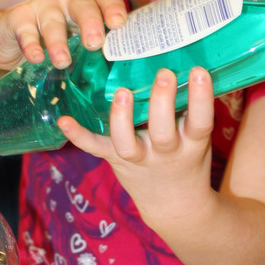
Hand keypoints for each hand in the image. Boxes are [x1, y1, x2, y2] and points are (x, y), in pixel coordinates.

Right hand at [0, 0, 126, 70]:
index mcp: (88, 7)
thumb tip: (121, 86)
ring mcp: (42, 7)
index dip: (113, 9)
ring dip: (58, 41)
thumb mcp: (76, 50)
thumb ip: (95, 58)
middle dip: (91, 22)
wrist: (6, 43)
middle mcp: (67, 1)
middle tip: (94, 43)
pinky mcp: (18, 17)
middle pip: (83, 4)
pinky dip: (30, 44)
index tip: (119, 24)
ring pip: (53, 19)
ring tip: (62, 62)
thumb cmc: (51, 48)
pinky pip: (25, 28)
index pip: (105, 0)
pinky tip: (36, 58)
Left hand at [57, 67, 214, 221]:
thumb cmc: (188, 158)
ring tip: (123, 92)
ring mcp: (138, 159)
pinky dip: (78, 136)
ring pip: (127, 144)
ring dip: (122, 119)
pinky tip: (63, 120)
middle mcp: (165, 153)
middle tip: (163, 74)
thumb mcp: (198, 137)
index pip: (200, 121)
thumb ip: (192, 108)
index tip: (198, 71)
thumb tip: (186, 58)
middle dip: (161, 103)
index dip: (200, 98)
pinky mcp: (114, 160)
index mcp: (191, 144)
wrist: (176, 206)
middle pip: (162, 133)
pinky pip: (95, 148)